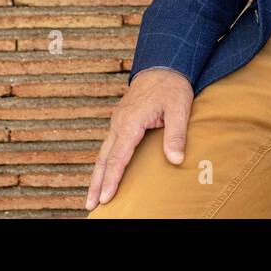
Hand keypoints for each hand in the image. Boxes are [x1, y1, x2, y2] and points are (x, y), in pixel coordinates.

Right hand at [85, 68, 192, 209]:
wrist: (163, 65)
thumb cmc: (172, 87)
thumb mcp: (180, 108)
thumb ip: (176, 134)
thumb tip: (175, 160)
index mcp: (131, 122)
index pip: (118, 157)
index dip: (112, 179)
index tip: (106, 197)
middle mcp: (119, 123)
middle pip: (104, 158)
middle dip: (97, 183)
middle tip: (91, 205)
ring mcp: (118, 121)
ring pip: (103, 153)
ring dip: (97, 175)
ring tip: (93, 196)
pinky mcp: (121, 121)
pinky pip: (109, 145)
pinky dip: (104, 162)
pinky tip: (105, 173)